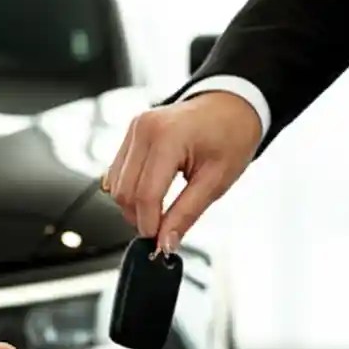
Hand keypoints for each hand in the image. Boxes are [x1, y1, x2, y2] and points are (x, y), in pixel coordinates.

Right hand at [104, 91, 260, 250]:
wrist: (232, 105)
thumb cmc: (231, 135)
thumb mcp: (216, 181)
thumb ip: (186, 214)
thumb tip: (166, 243)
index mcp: (167, 136)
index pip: (145, 194)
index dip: (150, 225)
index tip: (160, 243)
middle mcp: (144, 129)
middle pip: (124, 192)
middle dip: (140, 218)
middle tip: (163, 229)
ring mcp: (134, 129)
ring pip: (116, 185)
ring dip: (134, 205)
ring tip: (161, 209)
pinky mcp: (131, 134)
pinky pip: (117, 172)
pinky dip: (131, 190)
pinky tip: (152, 193)